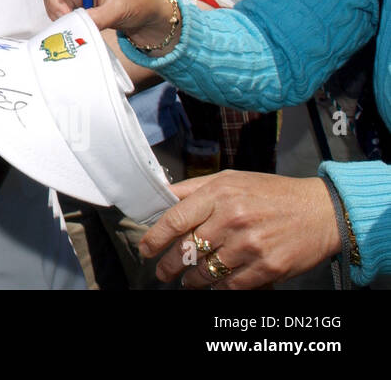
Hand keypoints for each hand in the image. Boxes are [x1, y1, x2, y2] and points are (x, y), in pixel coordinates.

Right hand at [43, 0, 171, 47]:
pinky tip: (70, 23)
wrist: (145, 17)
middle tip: (65, 14)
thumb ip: (98, 16)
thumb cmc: (139, 3)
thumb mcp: (120, 9)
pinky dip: (59, 15)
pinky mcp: (73, 1)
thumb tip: (77, 24)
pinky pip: (57, 5)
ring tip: (68, 21)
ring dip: (56, 7)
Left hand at [140, 171, 340, 288]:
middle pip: (187, 250)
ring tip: (187, 280)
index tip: (146, 249)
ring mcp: (250, 245)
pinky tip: (214, 285)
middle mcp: (232, 219)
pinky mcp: (268, 267)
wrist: (320, 211)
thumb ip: (194, 188)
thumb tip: (161, 197)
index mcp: (219, 194)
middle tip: (163, 271)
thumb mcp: (230, 179)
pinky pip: (232, 285)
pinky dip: (219, 288)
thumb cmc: (271, 193)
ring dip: (192, 280)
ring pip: (207, 271)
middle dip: (169, 265)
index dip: (155, 238)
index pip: (175, 220)